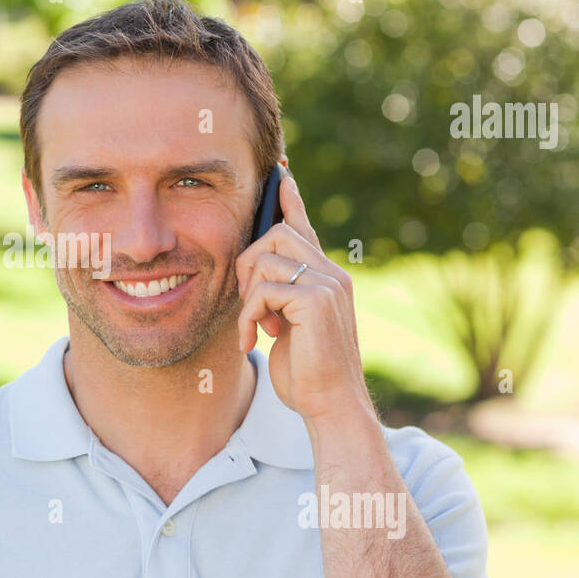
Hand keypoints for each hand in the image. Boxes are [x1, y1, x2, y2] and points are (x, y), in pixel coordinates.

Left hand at [235, 173, 371, 423]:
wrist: (331, 405)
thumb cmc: (307, 371)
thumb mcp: (289, 326)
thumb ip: (281, 296)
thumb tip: (257, 277)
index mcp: (328, 277)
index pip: (305, 226)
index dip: (290, 199)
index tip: (280, 172)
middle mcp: (333, 274)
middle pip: (279, 232)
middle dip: (248, 261)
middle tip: (245, 300)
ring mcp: (328, 285)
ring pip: (267, 258)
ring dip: (247, 295)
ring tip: (253, 327)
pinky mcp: (316, 301)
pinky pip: (263, 289)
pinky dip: (247, 316)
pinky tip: (252, 340)